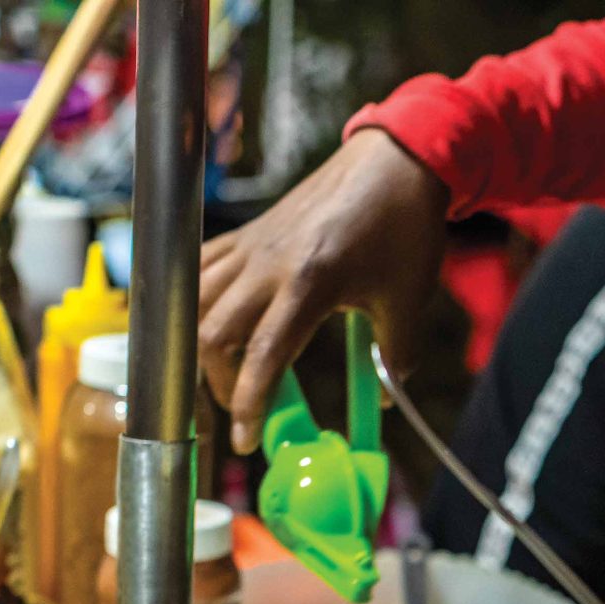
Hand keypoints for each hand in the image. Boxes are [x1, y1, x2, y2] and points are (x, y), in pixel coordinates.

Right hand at [199, 130, 449, 451]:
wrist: (397, 161)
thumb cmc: (406, 227)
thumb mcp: (408, 299)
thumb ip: (397, 355)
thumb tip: (390, 399)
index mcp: (310, 284)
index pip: (262, 356)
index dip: (248, 405)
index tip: (244, 441)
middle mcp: (269, 264)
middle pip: (211, 335)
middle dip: (221, 384)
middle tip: (246, 409)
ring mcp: (253, 246)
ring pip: (196, 303)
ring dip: (202, 345)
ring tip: (229, 372)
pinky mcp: (249, 233)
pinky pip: (202, 270)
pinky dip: (195, 302)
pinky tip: (209, 324)